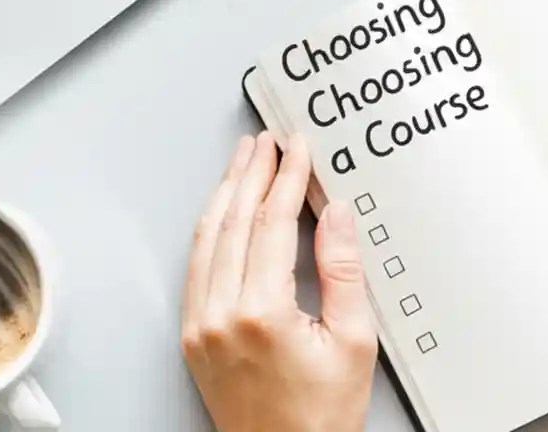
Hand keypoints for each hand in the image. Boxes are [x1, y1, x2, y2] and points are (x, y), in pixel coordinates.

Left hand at [182, 133, 377, 431]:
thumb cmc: (321, 416)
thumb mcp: (353, 341)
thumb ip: (343, 271)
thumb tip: (336, 216)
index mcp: (262, 313)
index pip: (271, 223)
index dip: (287, 178)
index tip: (297, 149)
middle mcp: (222, 316)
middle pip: (233, 221)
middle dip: (252, 173)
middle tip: (267, 142)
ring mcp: (201, 326)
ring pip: (207, 239)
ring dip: (226, 193)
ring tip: (244, 161)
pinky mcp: (194, 336)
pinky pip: (197, 266)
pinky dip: (210, 228)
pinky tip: (222, 210)